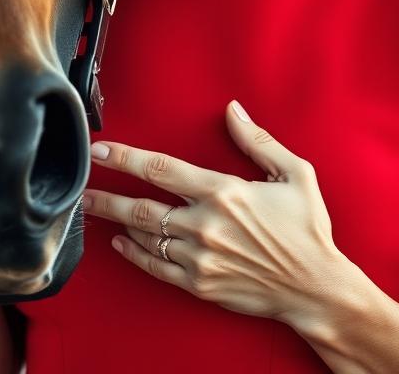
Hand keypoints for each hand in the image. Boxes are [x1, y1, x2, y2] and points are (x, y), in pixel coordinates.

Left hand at [83, 99, 349, 327]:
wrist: (315, 287)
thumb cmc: (307, 229)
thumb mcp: (295, 173)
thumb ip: (258, 141)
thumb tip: (234, 111)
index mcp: (224, 192)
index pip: (162, 169)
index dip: (126, 158)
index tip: (102, 150)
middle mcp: (205, 225)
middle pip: (141, 206)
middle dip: (107, 194)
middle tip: (83, 185)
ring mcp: (199, 257)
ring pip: (146, 236)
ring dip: (117, 221)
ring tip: (94, 209)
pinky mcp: (200, 284)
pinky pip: (156, 267)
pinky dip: (134, 253)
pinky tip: (121, 241)